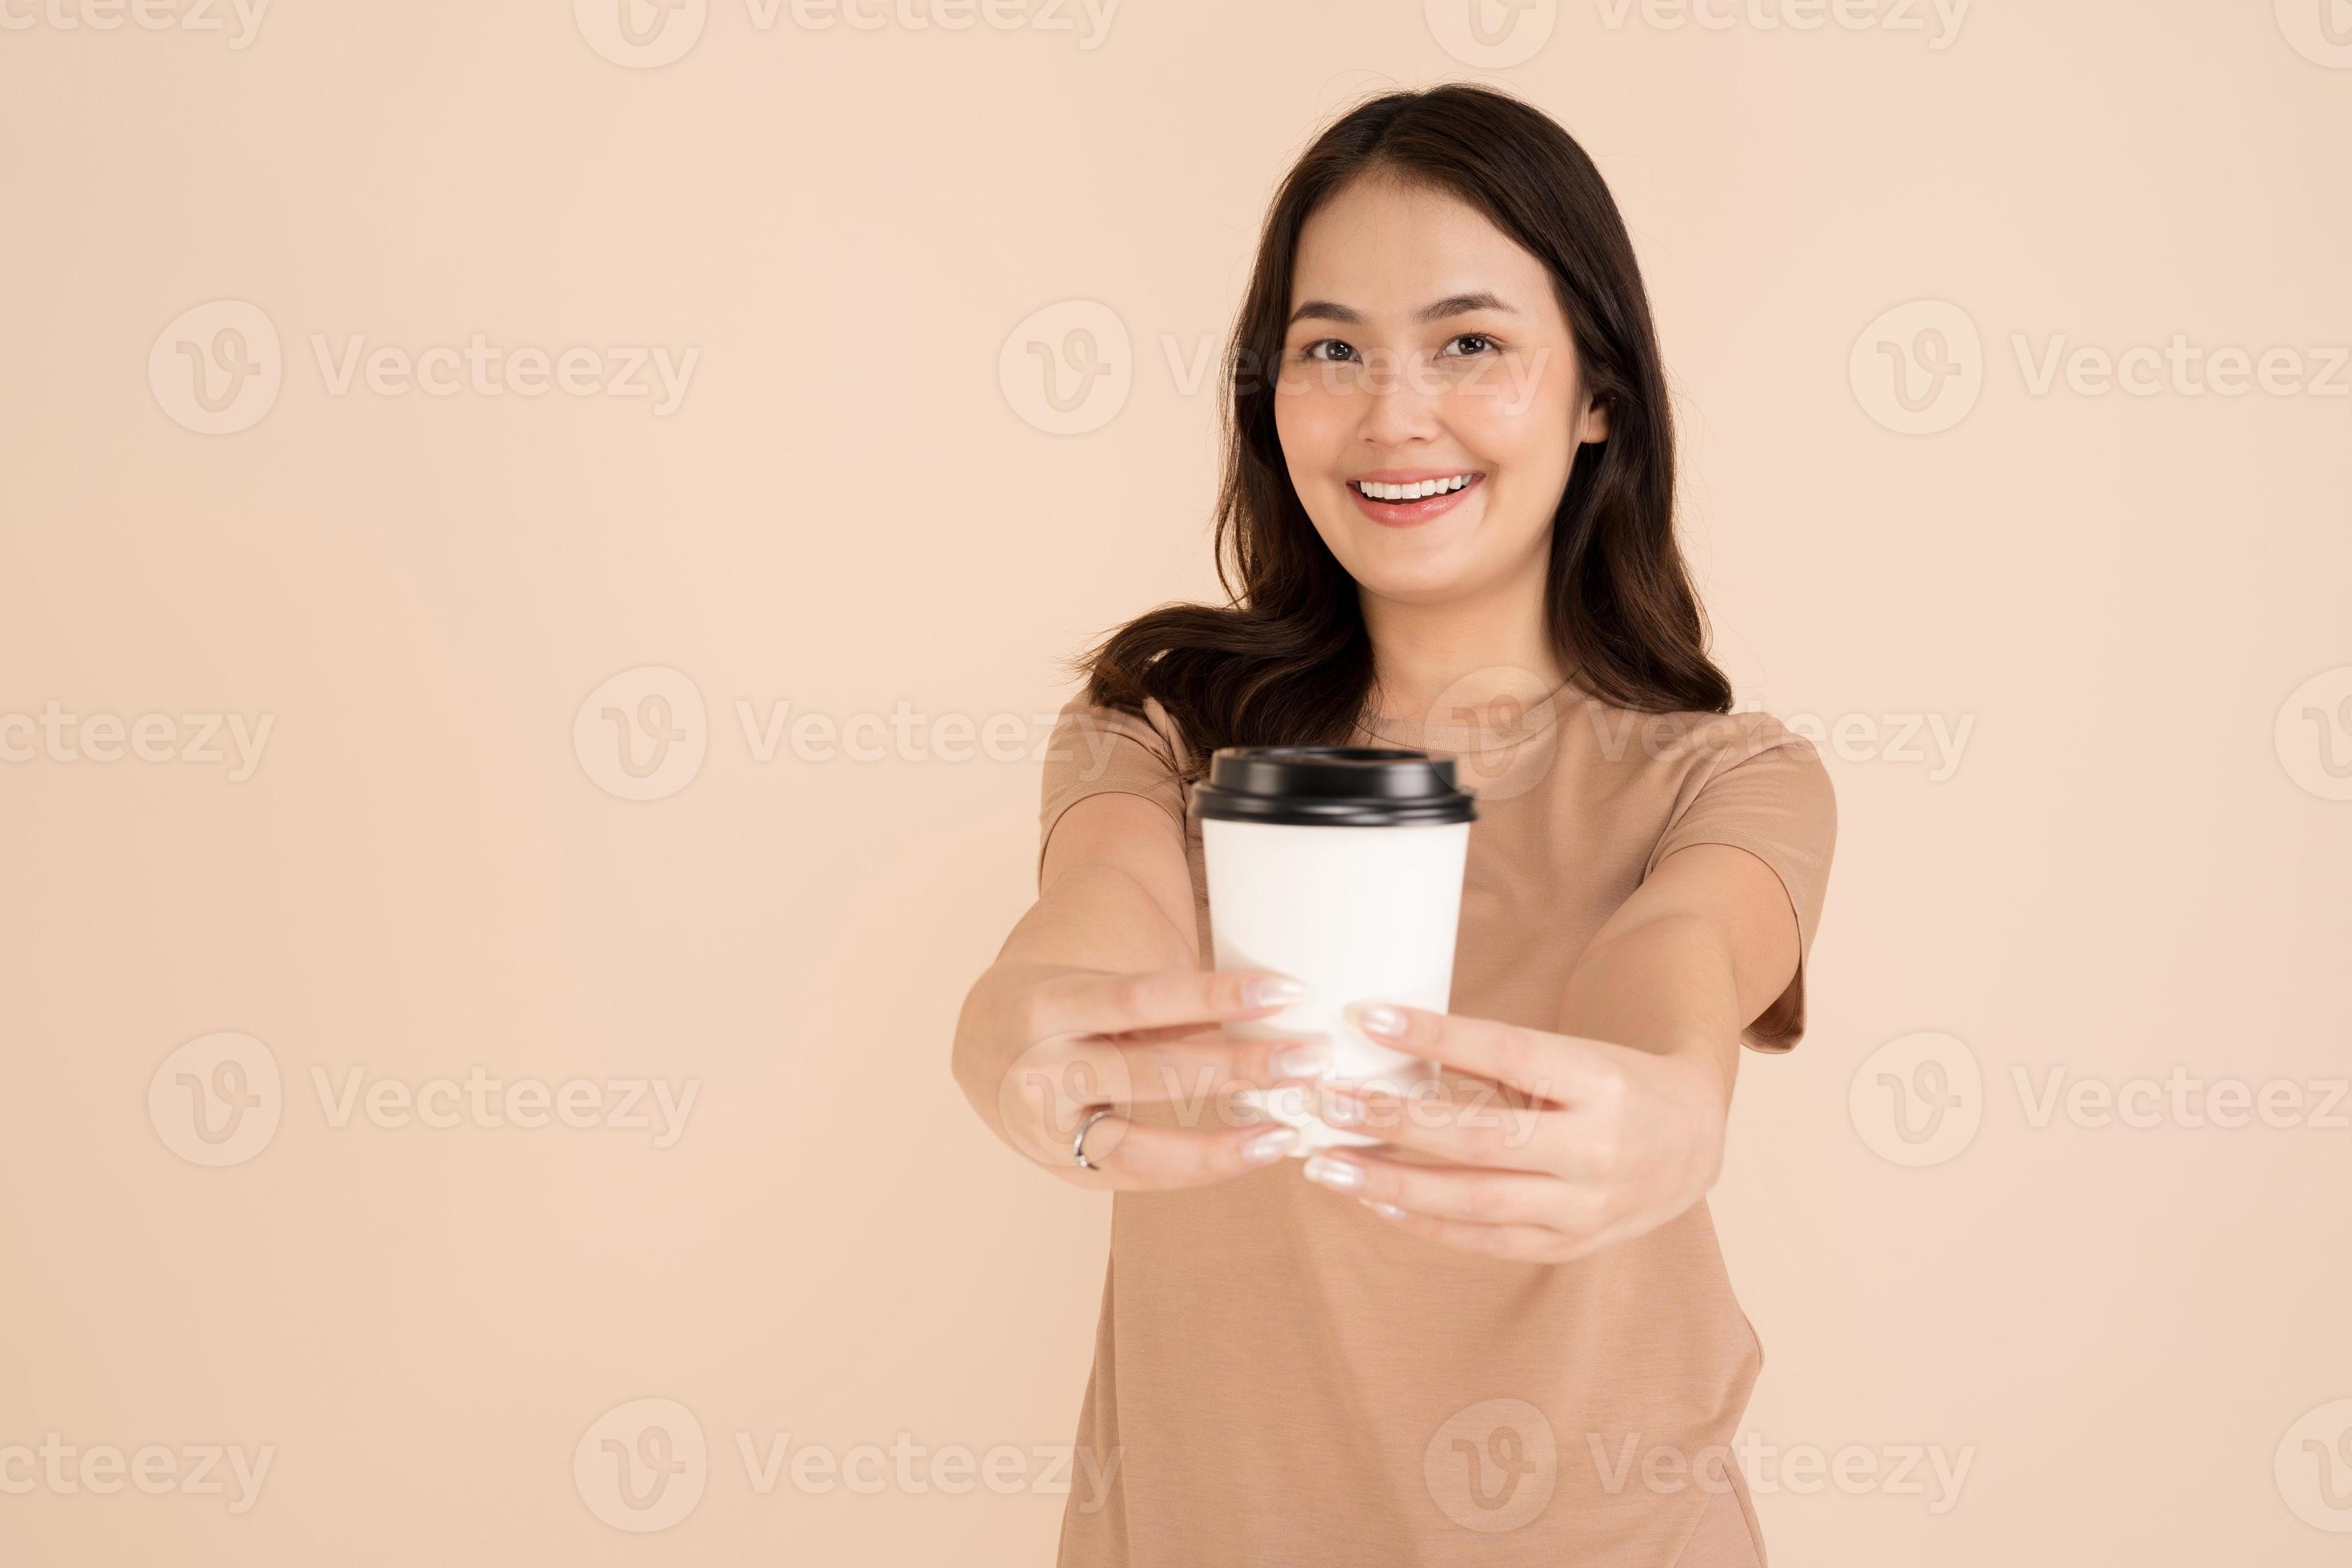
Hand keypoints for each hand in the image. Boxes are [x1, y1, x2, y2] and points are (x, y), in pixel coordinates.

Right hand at [957, 961, 1334, 1188]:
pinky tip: (1252, 1153)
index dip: (1216, 995)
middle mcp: (1039, 1069)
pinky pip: (1140, 1177)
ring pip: (1143, 1145)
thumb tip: (1275, 1009)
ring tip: (1290, 1131)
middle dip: (1238, 1069)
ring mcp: (1046, 1128)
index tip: (1288, 989)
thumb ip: (1167, 1005)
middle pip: (1152, 1072)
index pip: (1144, 997)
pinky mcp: (1062, 1168)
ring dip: (1224, 1142)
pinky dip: (1200, 1166)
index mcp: (1050, 1003)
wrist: (980, 1043)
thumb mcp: (1098, 985)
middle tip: (1312, 1060)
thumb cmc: (1064, 1001)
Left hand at [1295, 1001, 1730, 1262]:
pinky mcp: (1574, 1245)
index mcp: (1600, 1080)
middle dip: (1394, 1122)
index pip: (1507, 1053)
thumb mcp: (1569, 1055)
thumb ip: (1494, 1058)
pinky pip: (1488, 1242)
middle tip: (1326, 1103)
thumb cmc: (1609, 1083)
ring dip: (1394, 1184)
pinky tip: (1376, 1201)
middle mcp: (1599, 1147)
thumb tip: (1387, 1044)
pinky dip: (1427, 1224)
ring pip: (1477, 1202)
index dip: (1435, 1036)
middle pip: (1482, 1139)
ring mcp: (1589, 1206)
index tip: (1365, 1016)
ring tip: (1330, 1166)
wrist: (1693, 1142)